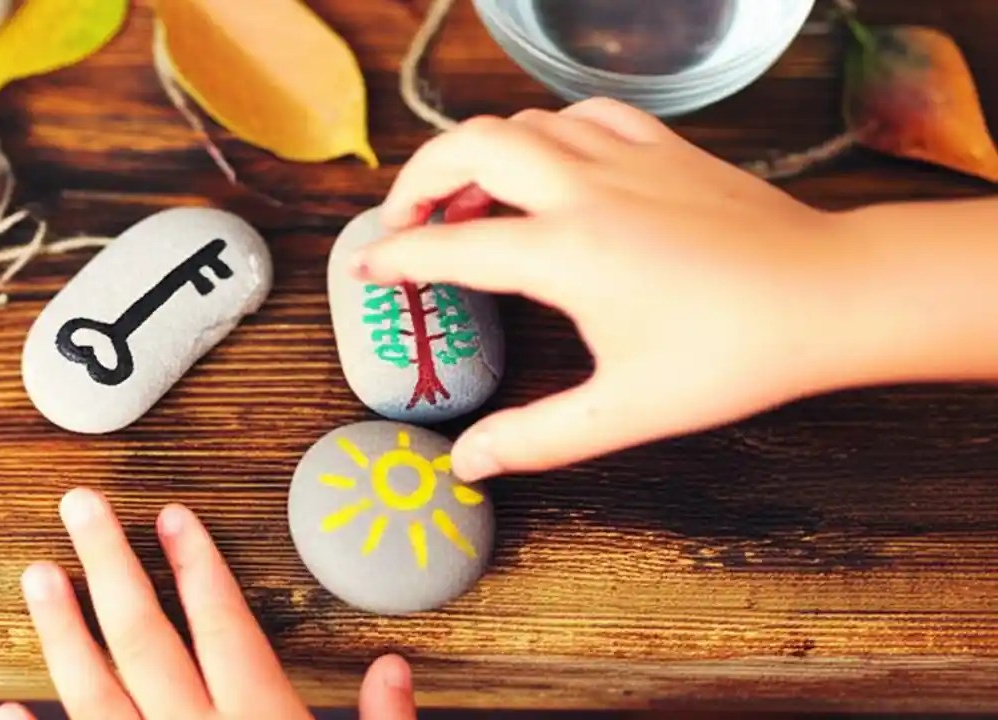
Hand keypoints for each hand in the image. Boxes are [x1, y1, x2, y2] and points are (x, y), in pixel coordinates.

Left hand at [0, 488, 415, 719]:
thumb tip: (392, 669)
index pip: (226, 630)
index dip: (199, 568)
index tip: (172, 518)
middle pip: (147, 643)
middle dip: (112, 569)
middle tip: (79, 509)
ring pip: (95, 697)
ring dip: (62, 634)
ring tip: (38, 576)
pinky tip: (8, 714)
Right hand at [354, 98, 857, 479]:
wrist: (826, 296)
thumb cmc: (731, 354)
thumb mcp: (623, 411)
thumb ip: (533, 438)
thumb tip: (467, 464)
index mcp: (566, 254)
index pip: (450, 248)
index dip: (394, 260)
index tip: (365, 270)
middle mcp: (583, 190)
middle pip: (469, 147)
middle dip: (418, 179)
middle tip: (403, 222)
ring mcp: (624, 159)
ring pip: (521, 123)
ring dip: (476, 154)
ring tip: (465, 201)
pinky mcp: (661, 147)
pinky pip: (580, 116)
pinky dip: (542, 133)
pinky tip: (546, 168)